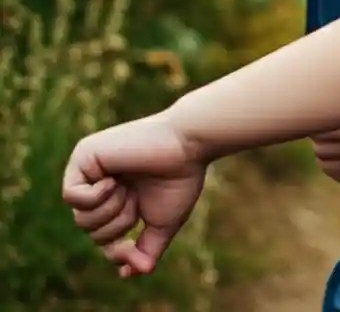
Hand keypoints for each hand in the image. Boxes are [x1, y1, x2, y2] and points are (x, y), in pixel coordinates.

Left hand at [62, 113, 207, 277]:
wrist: (188, 146)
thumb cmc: (180, 179)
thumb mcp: (163, 223)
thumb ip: (146, 249)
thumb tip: (128, 274)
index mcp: (119, 198)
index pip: (102, 236)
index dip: (115, 249)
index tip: (132, 251)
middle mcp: (101, 184)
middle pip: (88, 228)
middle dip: (116, 225)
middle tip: (136, 202)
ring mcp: (91, 169)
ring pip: (79, 216)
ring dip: (109, 211)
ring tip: (127, 189)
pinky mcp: (84, 155)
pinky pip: (71, 195)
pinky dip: (95, 197)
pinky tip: (114, 179)